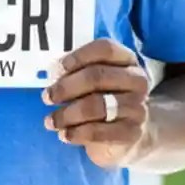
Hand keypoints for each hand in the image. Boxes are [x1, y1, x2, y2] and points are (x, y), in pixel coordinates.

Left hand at [42, 39, 149, 167]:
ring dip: (67, 114)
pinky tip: (64, 135)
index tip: (56, 69)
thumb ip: (78, 72)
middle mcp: (137, 81)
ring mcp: (138, 107)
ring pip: (96, 106)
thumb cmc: (104, 99)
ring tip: (50, 121)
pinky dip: (76, 133)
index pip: (105, 49)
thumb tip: (53, 73)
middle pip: (98, 76)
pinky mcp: (132, 133)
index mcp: (127, 60)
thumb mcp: (95, 81)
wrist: (128, 136)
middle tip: (47, 96)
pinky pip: (99, 132)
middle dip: (66, 87)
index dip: (78, 56)